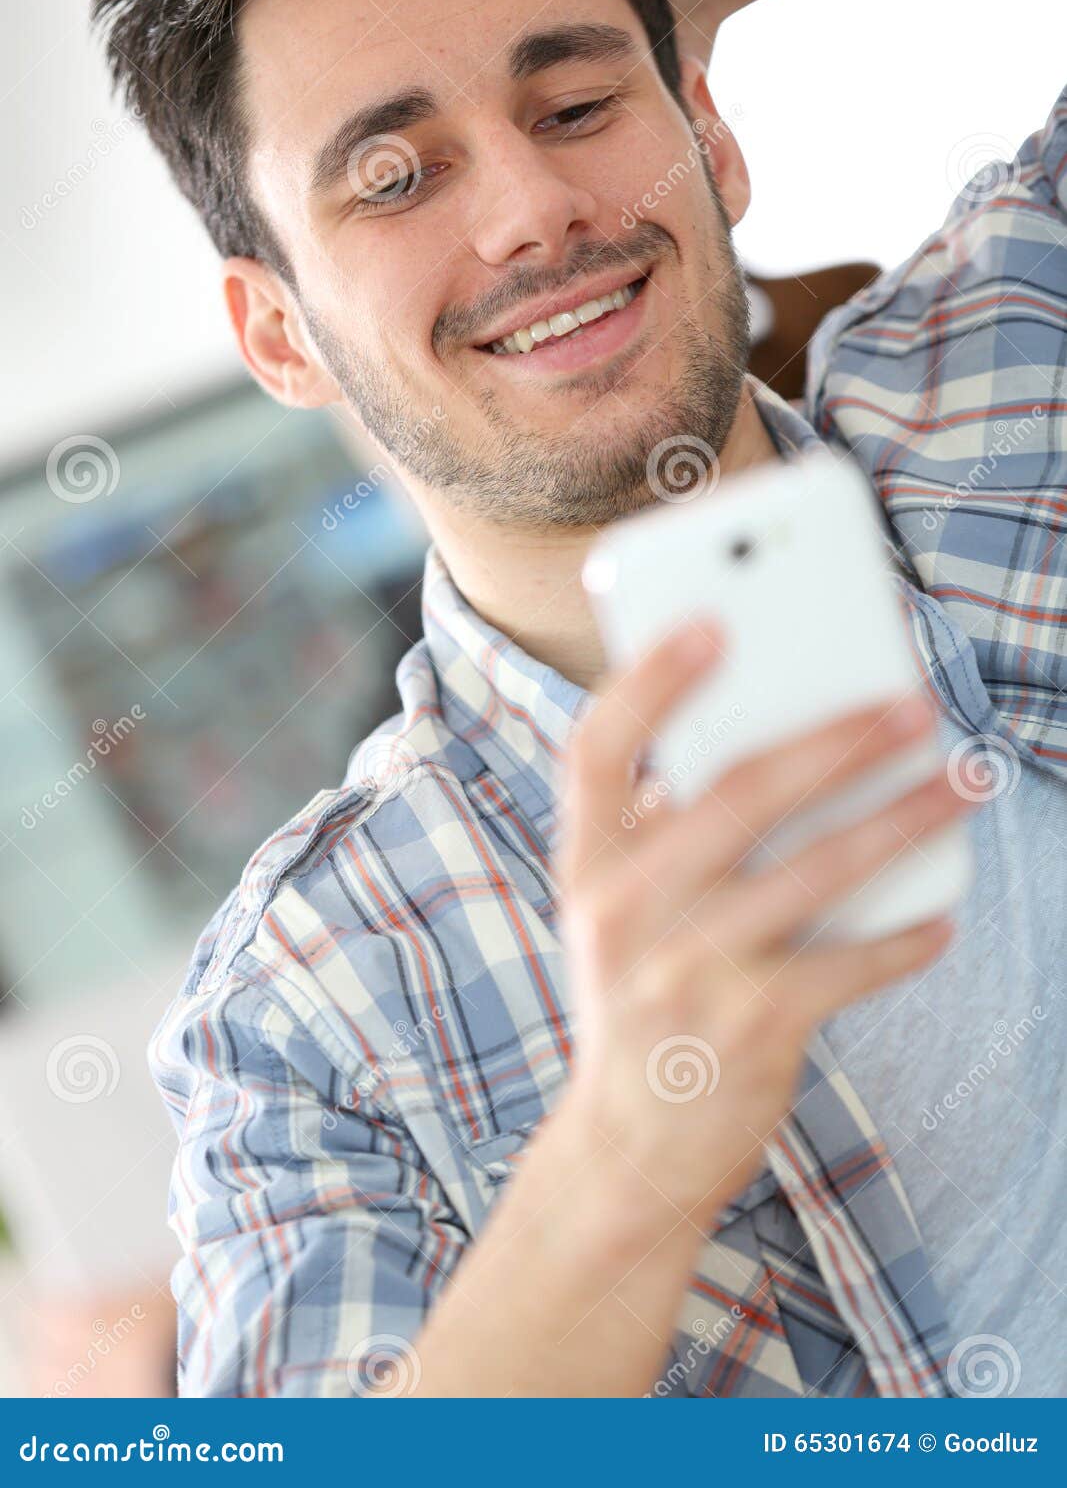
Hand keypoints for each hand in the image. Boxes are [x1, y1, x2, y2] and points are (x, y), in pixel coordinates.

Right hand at [555, 618, 966, 1226]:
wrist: (625, 1151)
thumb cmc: (641, 999)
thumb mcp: (622, 913)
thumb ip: (671, 834)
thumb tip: (794, 740)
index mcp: (585, 865)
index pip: (596, 749)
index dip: (651, 681)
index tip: (716, 624)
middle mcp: (620, 911)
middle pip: (733, 795)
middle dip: (834, 738)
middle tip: (912, 704)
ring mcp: (680, 974)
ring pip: (811, 871)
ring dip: (900, 818)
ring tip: (964, 781)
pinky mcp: (745, 1031)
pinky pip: (844, 965)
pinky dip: (900, 939)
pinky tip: (942, 917)